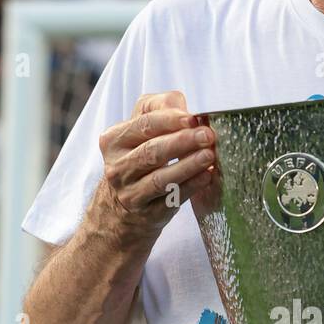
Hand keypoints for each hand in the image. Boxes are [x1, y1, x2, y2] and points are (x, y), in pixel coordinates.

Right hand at [98, 89, 216, 235]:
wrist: (121, 208)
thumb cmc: (139, 158)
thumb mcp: (140, 130)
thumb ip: (160, 110)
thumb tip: (187, 109)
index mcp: (114, 140)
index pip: (144, 125)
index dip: (170, 120)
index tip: (193, 118)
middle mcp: (117, 167)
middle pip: (152, 152)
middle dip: (182, 142)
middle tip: (207, 135)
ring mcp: (131, 193)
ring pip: (161, 178)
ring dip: (188, 165)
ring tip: (209, 155)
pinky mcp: (147, 214)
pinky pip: (172, 199)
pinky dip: (191, 186)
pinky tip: (206, 176)